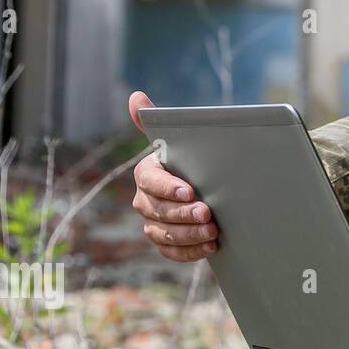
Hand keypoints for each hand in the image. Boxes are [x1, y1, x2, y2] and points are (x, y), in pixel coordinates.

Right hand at [128, 90, 218, 262]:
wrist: (208, 186)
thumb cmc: (193, 159)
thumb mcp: (181, 139)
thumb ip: (157, 120)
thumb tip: (136, 96)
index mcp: (147, 173)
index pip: (150, 181)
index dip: (168, 188)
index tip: (189, 191)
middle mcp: (144, 199)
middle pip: (157, 211)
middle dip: (182, 213)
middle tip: (207, 213)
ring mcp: (153, 223)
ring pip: (163, 234)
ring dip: (188, 235)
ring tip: (212, 231)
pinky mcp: (165, 242)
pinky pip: (171, 252)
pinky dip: (190, 252)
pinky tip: (210, 247)